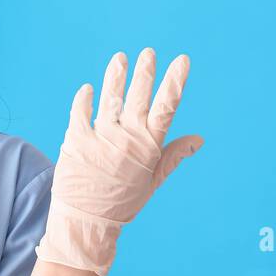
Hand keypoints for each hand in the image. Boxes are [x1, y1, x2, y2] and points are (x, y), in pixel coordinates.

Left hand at [34, 48, 202, 275]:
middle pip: (139, 96)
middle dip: (144, 72)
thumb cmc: (122, 202)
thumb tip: (199, 138)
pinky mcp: (76, 140)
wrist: (86, 221)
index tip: (182, 60)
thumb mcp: (153, 181)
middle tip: (148, 53)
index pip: (167, 107)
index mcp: (148, 146)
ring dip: (116, 76)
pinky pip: (81, 112)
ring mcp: (100, 137)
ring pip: (111, 98)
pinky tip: (88, 88)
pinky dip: (85, 99)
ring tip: (120, 58)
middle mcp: (126, 138)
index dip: (175, 81)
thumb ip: (174, 155)